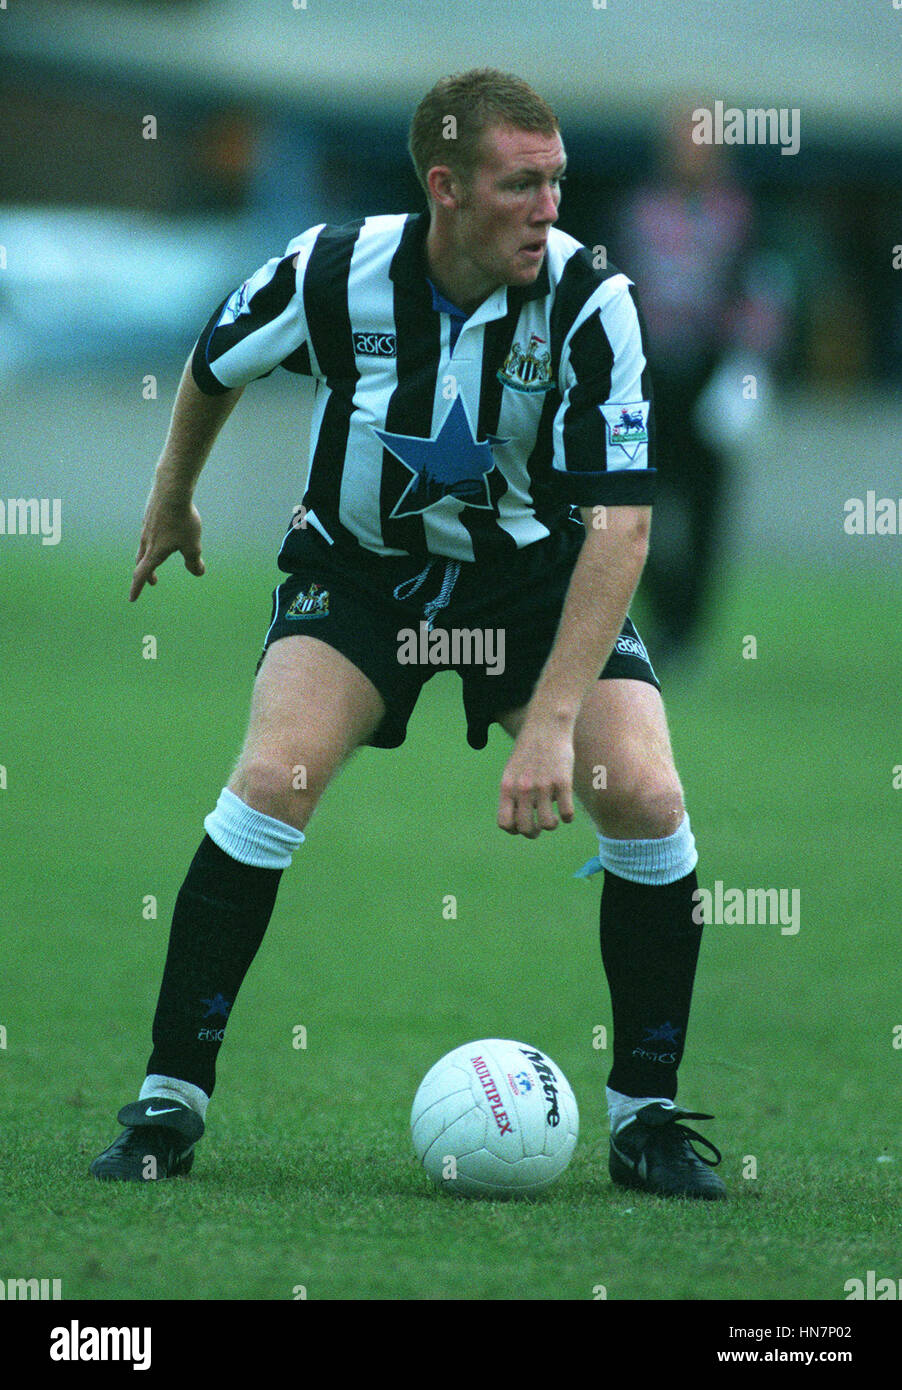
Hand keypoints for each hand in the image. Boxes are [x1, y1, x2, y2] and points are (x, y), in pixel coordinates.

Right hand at [129, 485, 204, 601]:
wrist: (171, 489)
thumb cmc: (182, 519)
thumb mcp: (193, 545)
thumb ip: (194, 561)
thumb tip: (197, 572)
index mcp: (154, 552)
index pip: (142, 575)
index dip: (137, 589)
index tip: (132, 599)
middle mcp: (146, 541)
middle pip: (141, 562)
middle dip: (146, 575)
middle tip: (153, 582)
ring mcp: (146, 527)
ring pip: (144, 547)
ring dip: (149, 557)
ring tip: (158, 557)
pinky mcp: (150, 516)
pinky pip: (149, 532)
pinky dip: (153, 540)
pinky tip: (162, 533)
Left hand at [497, 721, 575, 837]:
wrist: (546, 725)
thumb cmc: (529, 749)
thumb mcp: (512, 770)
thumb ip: (512, 792)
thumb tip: (518, 820)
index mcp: (507, 786)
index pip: (505, 823)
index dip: (514, 829)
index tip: (523, 824)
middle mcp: (523, 788)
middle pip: (526, 828)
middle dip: (534, 832)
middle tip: (540, 825)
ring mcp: (543, 785)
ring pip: (548, 824)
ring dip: (552, 824)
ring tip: (554, 817)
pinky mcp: (563, 781)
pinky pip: (566, 813)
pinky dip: (567, 816)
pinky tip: (566, 809)